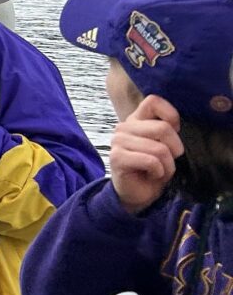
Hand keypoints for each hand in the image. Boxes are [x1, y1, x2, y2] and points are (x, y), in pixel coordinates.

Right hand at [111, 96, 183, 211]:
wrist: (138, 193)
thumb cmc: (153, 168)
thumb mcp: (165, 145)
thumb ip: (167, 130)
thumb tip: (176, 124)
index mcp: (136, 120)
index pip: (153, 101)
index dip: (171, 115)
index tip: (175, 131)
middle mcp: (124, 127)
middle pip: (163, 128)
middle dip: (174, 148)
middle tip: (169, 160)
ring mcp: (118, 141)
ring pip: (159, 148)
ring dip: (167, 165)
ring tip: (160, 170)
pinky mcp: (117, 157)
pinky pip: (150, 161)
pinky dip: (158, 171)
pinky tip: (152, 175)